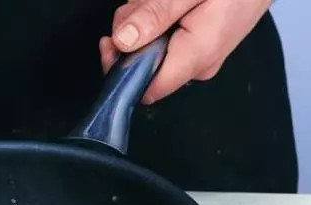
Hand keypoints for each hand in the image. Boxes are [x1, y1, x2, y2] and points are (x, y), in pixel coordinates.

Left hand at [99, 0, 271, 103]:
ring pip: (149, 48)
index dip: (121, 69)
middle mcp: (197, 64)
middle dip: (131, 32)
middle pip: (142, 65)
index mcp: (196, 56)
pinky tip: (170, 2)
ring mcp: (198, 56)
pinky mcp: (198, 46)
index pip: (146, 90)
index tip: (112, 42)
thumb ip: (155, 14)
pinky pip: (165, 39)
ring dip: (144, 19)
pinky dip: (158, 18)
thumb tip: (122, 41)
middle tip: (144, 4)